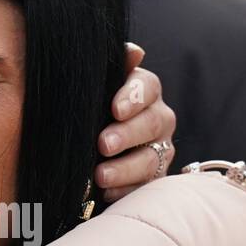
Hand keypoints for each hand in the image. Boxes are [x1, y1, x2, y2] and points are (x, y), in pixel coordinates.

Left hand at [96, 43, 175, 200]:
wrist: (86, 149)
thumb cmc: (90, 111)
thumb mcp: (93, 90)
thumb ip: (110, 70)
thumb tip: (134, 52)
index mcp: (143, 91)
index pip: (147, 86)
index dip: (133, 96)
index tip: (114, 109)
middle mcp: (157, 118)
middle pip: (153, 123)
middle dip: (127, 134)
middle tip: (103, 144)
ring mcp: (159, 149)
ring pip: (151, 158)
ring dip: (125, 168)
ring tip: (100, 175)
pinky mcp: (153, 179)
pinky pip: (145, 186)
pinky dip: (124, 190)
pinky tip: (106, 193)